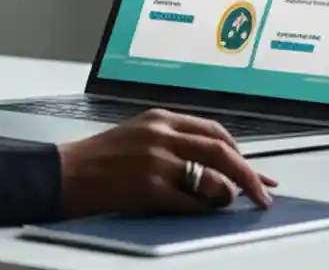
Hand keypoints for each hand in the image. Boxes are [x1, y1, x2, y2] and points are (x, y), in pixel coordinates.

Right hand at [56, 108, 278, 216]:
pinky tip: (201, 210)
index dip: (240, 152)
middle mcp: (161, 135)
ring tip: (221, 202)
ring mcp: (156, 161)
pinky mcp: (149, 188)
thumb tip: (216, 165)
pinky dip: (203, 208)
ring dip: (225, 194)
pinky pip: (192, 202)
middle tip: (262, 193)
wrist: (66, 173)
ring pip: (212, 178)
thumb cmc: (101, 158)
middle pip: (222, 151)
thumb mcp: (139, 133)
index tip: (255, 170)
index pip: (215, 131)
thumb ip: (174, 141)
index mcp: (161, 118)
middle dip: (249, 175)